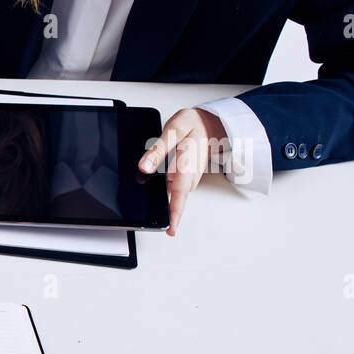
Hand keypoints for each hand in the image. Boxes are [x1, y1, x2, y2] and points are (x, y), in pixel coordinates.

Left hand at [138, 108, 226, 235]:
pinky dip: (164, 183)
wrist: (209, 123)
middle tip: (150, 184)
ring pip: (170, 191)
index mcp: (188, 166)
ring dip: (160, 189)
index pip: (179, 195)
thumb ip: (158, 150)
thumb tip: (144, 167)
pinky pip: (172, 185)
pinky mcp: (185, 178)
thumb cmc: (193, 125)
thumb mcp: (174, 130)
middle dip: (160, 200)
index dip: (175, 214)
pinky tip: (159, 171)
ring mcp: (188, 179)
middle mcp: (190, 177)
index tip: (171, 230)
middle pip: (172, 196)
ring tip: (157, 170)